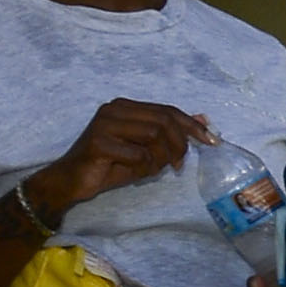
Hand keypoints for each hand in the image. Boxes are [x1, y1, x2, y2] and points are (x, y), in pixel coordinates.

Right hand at [35, 102, 213, 222]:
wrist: (72, 180)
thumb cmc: (110, 164)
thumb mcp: (145, 149)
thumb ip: (169, 134)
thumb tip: (202, 120)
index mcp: (125, 106)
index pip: (167, 110)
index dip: (192, 126)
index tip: (212, 141)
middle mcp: (114, 109)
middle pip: (164, 122)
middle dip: (179, 145)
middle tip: (177, 165)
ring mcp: (104, 124)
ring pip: (154, 136)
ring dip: (160, 158)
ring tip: (150, 168)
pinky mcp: (98, 143)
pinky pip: (138, 155)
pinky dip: (143, 168)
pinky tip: (134, 172)